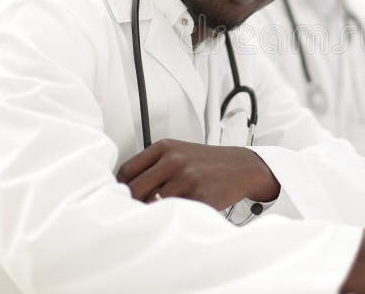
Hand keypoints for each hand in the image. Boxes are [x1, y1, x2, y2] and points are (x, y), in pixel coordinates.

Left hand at [116, 139, 279, 208]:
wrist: (242, 166)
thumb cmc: (206, 163)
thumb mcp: (178, 152)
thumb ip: (153, 166)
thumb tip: (123, 191)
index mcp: (164, 147)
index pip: (126, 172)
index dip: (122, 189)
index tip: (124, 198)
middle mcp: (174, 160)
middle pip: (134, 191)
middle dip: (134, 204)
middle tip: (138, 212)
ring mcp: (187, 178)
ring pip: (153, 206)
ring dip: (154, 214)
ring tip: (162, 214)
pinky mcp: (201, 196)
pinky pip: (176, 213)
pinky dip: (175, 217)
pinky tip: (180, 214)